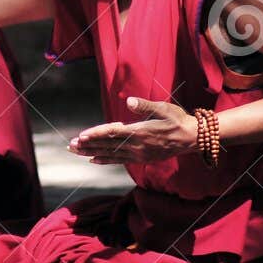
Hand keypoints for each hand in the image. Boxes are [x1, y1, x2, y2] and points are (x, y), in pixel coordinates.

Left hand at [69, 96, 197, 164]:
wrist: (192, 138)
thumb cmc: (177, 119)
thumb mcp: (163, 108)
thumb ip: (145, 106)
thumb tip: (129, 102)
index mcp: (140, 132)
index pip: (113, 133)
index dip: (97, 134)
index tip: (81, 135)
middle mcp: (137, 145)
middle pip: (107, 145)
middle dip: (88, 145)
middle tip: (70, 146)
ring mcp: (139, 154)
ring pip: (110, 154)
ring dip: (92, 152)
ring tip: (76, 152)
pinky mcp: (141, 158)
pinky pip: (119, 160)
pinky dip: (105, 160)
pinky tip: (93, 160)